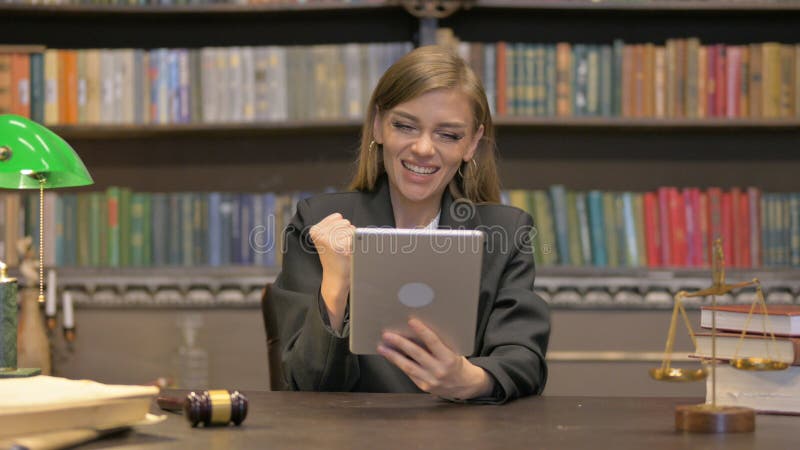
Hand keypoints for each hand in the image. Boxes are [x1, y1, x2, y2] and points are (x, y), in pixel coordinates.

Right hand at [309, 213, 354, 331]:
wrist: (335, 277)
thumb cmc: (335, 257)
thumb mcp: (328, 237)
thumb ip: (333, 224)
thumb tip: (343, 219)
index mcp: (315, 230)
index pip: (338, 217)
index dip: (341, 228)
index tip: (335, 240)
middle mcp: (319, 233)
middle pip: (345, 222)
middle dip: (346, 233)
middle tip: (340, 247)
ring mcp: (328, 239)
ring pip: (351, 229)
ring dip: (351, 239)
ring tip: (343, 250)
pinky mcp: (338, 246)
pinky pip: (355, 237)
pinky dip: (355, 244)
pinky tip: (347, 253)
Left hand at [377, 318, 492, 399]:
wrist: (465, 386)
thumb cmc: (457, 363)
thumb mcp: (454, 351)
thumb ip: (439, 344)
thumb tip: (418, 329)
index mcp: (449, 359)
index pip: (433, 342)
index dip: (422, 331)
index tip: (411, 321)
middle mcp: (439, 370)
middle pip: (416, 354)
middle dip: (400, 343)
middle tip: (387, 334)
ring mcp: (430, 380)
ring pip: (408, 366)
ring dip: (393, 356)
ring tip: (382, 347)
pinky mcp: (424, 387)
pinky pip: (409, 373)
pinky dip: (399, 364)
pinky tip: (391, 356)